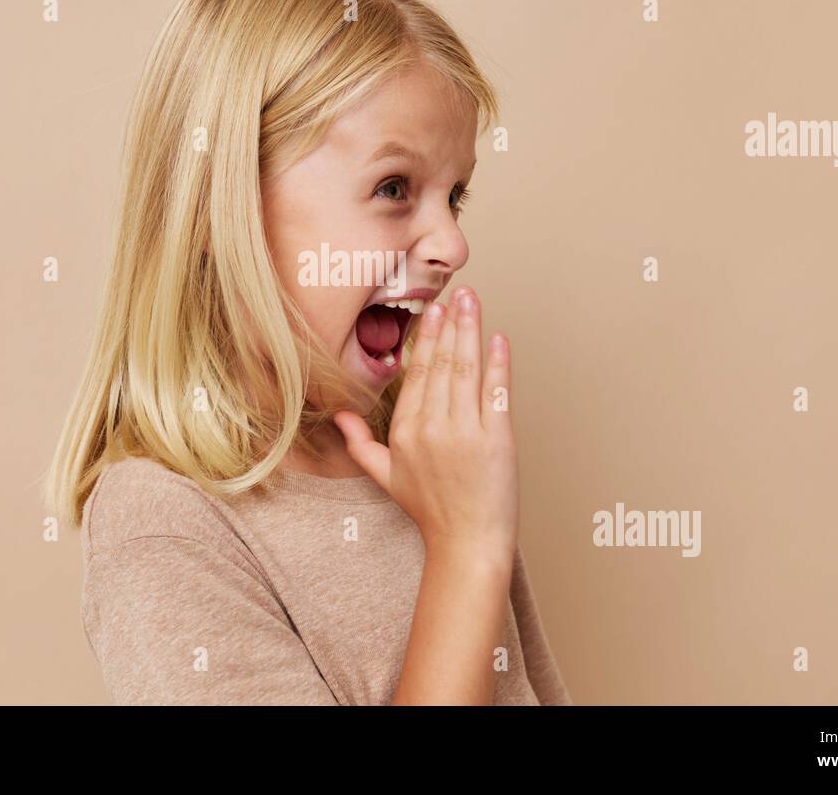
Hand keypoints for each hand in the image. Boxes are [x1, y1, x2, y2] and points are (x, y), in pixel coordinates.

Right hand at [333, 286, 518, 558]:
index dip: (427, 339)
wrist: (466, 543)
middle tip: (457, 294)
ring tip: (475, 303)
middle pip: (442, 364)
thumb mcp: (385, 477)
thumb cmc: (429, 511)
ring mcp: (466, 432)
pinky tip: (499, 339)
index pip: (417, 374)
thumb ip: (360, 443)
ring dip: (471, 332)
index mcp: (406, 432)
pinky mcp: (497, 440)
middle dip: (450, 324)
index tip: (433, 312)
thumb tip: (338, 416)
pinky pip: (496, 393)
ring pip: (467, 370)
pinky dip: (499, 363)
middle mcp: (433, 428)